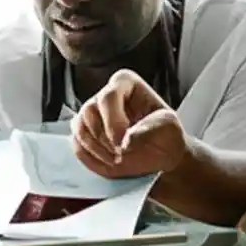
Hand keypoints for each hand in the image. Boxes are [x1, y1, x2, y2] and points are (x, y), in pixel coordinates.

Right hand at [71, 69, 188, 178]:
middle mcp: (104, 95)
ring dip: (98, 150)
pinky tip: (109, 162)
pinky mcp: (83, 132)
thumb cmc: (165, 134)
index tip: (124, 143)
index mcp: (125, 83)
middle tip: (123, 154)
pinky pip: (77, 145)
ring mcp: (90, 113)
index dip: (113, 123)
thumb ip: (150, 129)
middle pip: (89, 112)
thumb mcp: (168, 128)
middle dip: (105, 139)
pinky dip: (92, 158)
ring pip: (80, 129)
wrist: (161, 153)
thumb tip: (127, 139)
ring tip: (118, 159)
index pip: (108, 96)